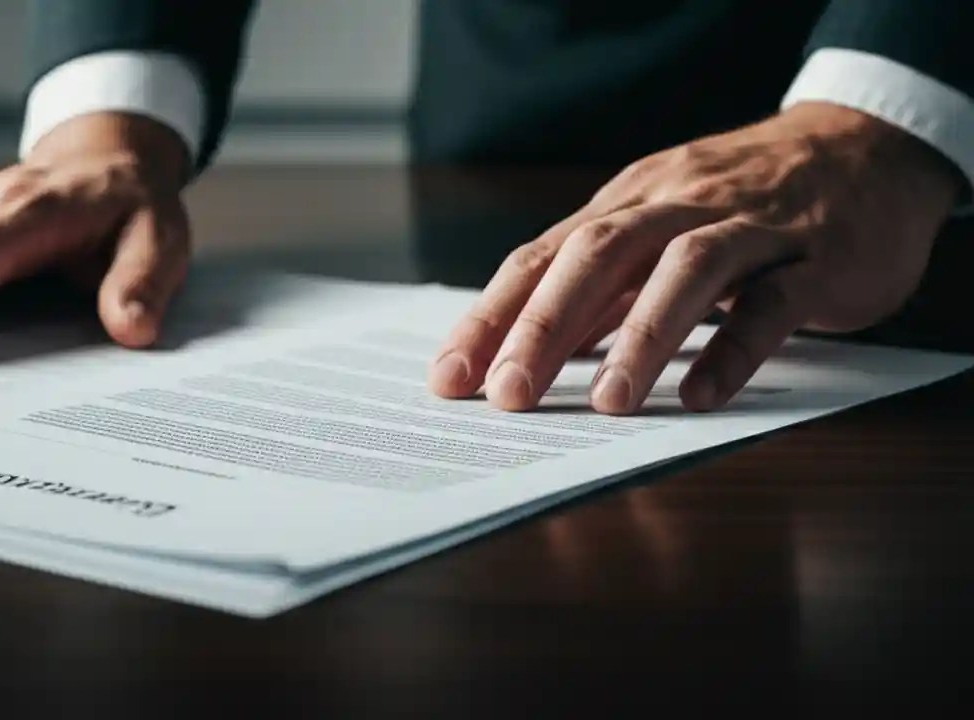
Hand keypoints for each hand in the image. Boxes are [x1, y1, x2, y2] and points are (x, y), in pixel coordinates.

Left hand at [429, 102, 959, 413]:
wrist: (866, 147)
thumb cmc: (743, 203)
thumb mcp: (659, 231)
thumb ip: (600, 288)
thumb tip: (523, 354)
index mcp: (628, 203)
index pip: (542, 257)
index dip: (492, 317)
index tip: (449, 379)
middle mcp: (677, 204)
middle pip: (598, 255)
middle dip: (545, 325)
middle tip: (508, 394)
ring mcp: (750, 225)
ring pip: (685, 269)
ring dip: (639, 335)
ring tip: (609, 403)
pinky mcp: (817, 255)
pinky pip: (774, 300)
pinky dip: (734, 347)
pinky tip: (702, 395)